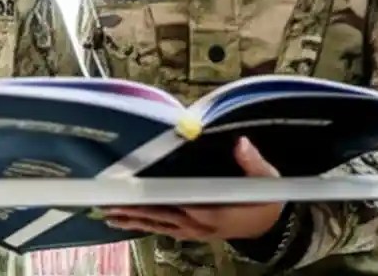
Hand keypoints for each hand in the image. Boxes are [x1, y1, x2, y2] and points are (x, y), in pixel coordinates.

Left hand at [101, 137, 285, 241]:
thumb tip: (241, 143)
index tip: (133, 193)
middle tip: (107, 204)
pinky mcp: (191, 232)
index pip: (178, 203)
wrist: (270, 224)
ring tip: (108, 215)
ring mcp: (194, 231)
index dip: (154, 199)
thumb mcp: (268, 179)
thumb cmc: (266, 199)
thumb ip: (252, 162)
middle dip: (134, 210)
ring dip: (134, 220)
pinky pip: (163, 229)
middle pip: (161, 216)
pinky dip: (144, 225)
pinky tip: (127, 222)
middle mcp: (199, 224)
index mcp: (214, 211)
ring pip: (158, 225)